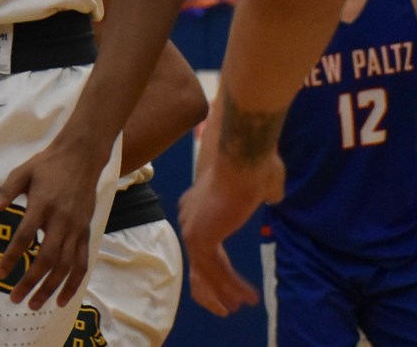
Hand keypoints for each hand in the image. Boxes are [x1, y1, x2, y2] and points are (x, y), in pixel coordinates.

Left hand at [0, 138, 105, 310]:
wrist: (81, 157)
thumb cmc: (46, 165)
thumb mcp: (22, 172)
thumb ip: (6, 193)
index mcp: (42, 204)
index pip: (25, 236)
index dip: (12, 256)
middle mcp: (62, 220)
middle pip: (47, 258)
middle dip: (31, 281)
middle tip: (15, 299)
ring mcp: (77, 229)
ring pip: (66, 266)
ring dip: (51, 288)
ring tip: (35, 304)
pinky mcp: (86, 233)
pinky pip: (82, 263)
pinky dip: (74, 283)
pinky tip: (63, 299)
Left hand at [178, 157, 268, 316]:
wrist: (245, 157)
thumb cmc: (255, 164)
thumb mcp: (262, 183)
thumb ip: (263, 193)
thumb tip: (275, 195)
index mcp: (197, 205)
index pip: (200, 244)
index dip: (212, 268)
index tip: (225, 286)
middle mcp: (190, 217)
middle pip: (196, 261)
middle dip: (210, 288)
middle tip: (224, 308)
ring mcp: (193, 227)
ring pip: (206, 270)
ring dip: (224, 291)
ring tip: (240, 306)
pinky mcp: (202, 237)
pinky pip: (217, 271)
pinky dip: (233, 286)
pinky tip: (249, 297)